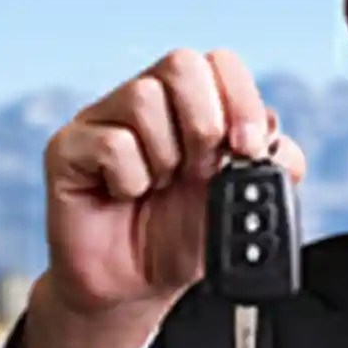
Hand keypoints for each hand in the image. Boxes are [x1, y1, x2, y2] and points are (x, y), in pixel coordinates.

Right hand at [42, 48, 306, 314]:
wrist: (138, 285)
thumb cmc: (183, 237)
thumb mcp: (243, 202)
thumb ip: (274, 166)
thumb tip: (278, 142)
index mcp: (194, 108)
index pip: (219, 63)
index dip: (241, 99)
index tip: (248, 147)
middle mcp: (150, 104)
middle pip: (183, 63)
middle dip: (205, 124)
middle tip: (201, 169)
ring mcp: (105, 120)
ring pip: (144, 98)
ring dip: (166, 157)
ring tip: (159, 186)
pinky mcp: (69, 146)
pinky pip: (111, 143)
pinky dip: (131, 180)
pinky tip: (127, 195)